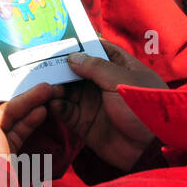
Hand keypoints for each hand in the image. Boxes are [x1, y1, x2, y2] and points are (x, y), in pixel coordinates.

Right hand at [49, 40, 164, 171]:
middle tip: (38, 61)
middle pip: (77, 70)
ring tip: (41, 83)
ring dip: (54, 86)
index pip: (98, 50)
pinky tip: (49, 101)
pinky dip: (55, 105)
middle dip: (59, 66)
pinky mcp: (84, 123)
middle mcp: (104, 84)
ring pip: (67, 90)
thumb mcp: (121, 80)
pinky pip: (65, 111)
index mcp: (120, 68)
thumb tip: (72, 57)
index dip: (81, 44)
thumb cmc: (142, 106)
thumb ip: (95, 67)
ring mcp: (93, 104)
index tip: (58, 38)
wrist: (149, 148)